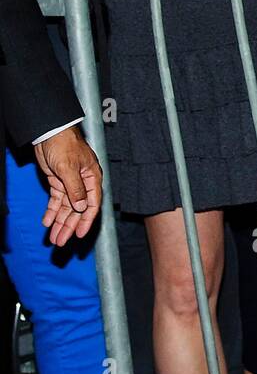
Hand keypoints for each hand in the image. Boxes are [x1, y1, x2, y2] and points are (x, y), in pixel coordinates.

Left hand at [34, 125, 101, 245]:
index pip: (92, 204)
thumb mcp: (69, 168)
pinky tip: (47, 222)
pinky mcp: (58, 182)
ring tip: (53, 237)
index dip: (86, 221)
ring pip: (66, 208)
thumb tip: (81, 208)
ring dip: (60, 222)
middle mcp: (83, 183)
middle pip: (77, 210)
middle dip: (69, 226)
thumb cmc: (65, 144)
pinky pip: (56, 201)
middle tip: (61, 241)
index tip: (79, 235)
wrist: (50, 132)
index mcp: (92, 178)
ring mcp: (70, 183)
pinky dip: (51, 211)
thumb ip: (75, 188)